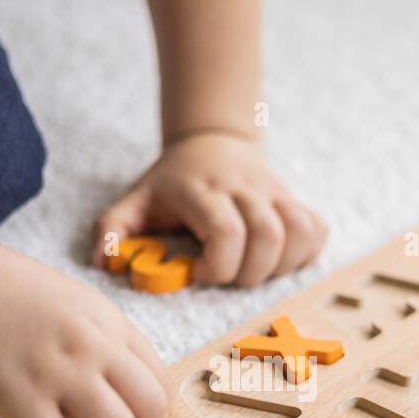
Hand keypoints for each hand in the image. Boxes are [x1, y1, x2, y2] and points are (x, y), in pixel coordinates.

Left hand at [92, 131, 326, 286]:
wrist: (211, 141)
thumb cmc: (171, 183)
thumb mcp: (135, 199)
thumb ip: (113, 229)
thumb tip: (102, 261)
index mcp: (203, 191)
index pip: (226, 231)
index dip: (218, 265)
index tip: (199, 272)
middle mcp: (244, 188)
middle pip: (268, 236)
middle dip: (250, 273)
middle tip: (228, 276)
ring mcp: (273, 192)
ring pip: (298, 232)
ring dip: (281, 265)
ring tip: (254, 270)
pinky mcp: (293, 199)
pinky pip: (316, 228)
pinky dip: (306, 251)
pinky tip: (280, 259)